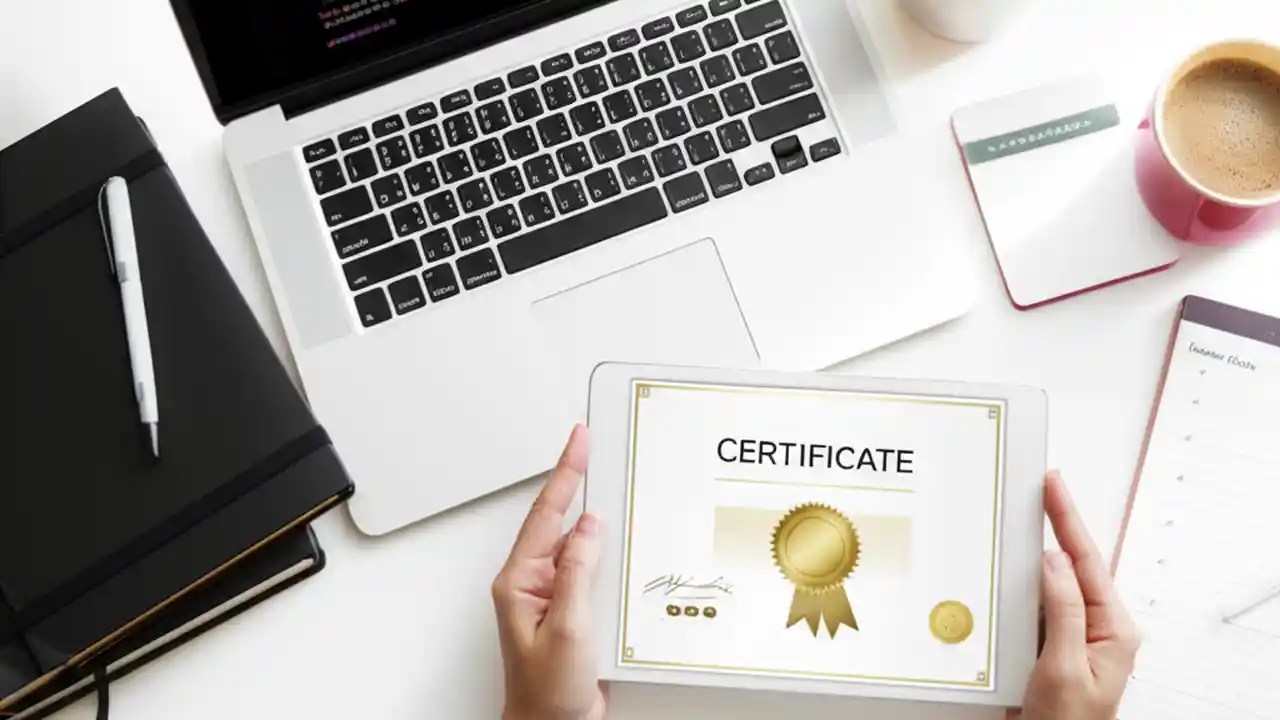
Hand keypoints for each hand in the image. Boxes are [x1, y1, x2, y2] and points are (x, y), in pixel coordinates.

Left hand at [493, 425, 605, 719]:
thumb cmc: (547, 692)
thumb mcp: (568, 627)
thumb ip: (577, 572)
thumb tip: (587, 526)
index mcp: (520, 581)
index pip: (546, 514)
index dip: (565, 472)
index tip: (578, 440)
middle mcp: (532, 583)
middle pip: (558, 521)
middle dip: (577, 483)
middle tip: (593, 445)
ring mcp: (551, 596)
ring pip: (577, 545)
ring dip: (596, 522)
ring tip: (612, 487)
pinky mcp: (570, 611)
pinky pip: (589, 571)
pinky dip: (606, 556)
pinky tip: (620, 548)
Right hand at [1018, 471, 1139, 719]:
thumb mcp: (1063, 667)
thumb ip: (1063, 611)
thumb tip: (1053, 562)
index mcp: (1112, 630)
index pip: (1086, 562)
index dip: (1068, 519)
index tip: (1053, 485)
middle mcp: (1095, 629)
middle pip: (1069, 565)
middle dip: (1051, 527)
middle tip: (1035, 490)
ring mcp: (1071, 638)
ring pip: (1046, 585)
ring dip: (1026, 561)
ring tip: (1013, 528)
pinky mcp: (1047, 647)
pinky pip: (1030, 608)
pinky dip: (1013, 591)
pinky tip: (1001, 579)